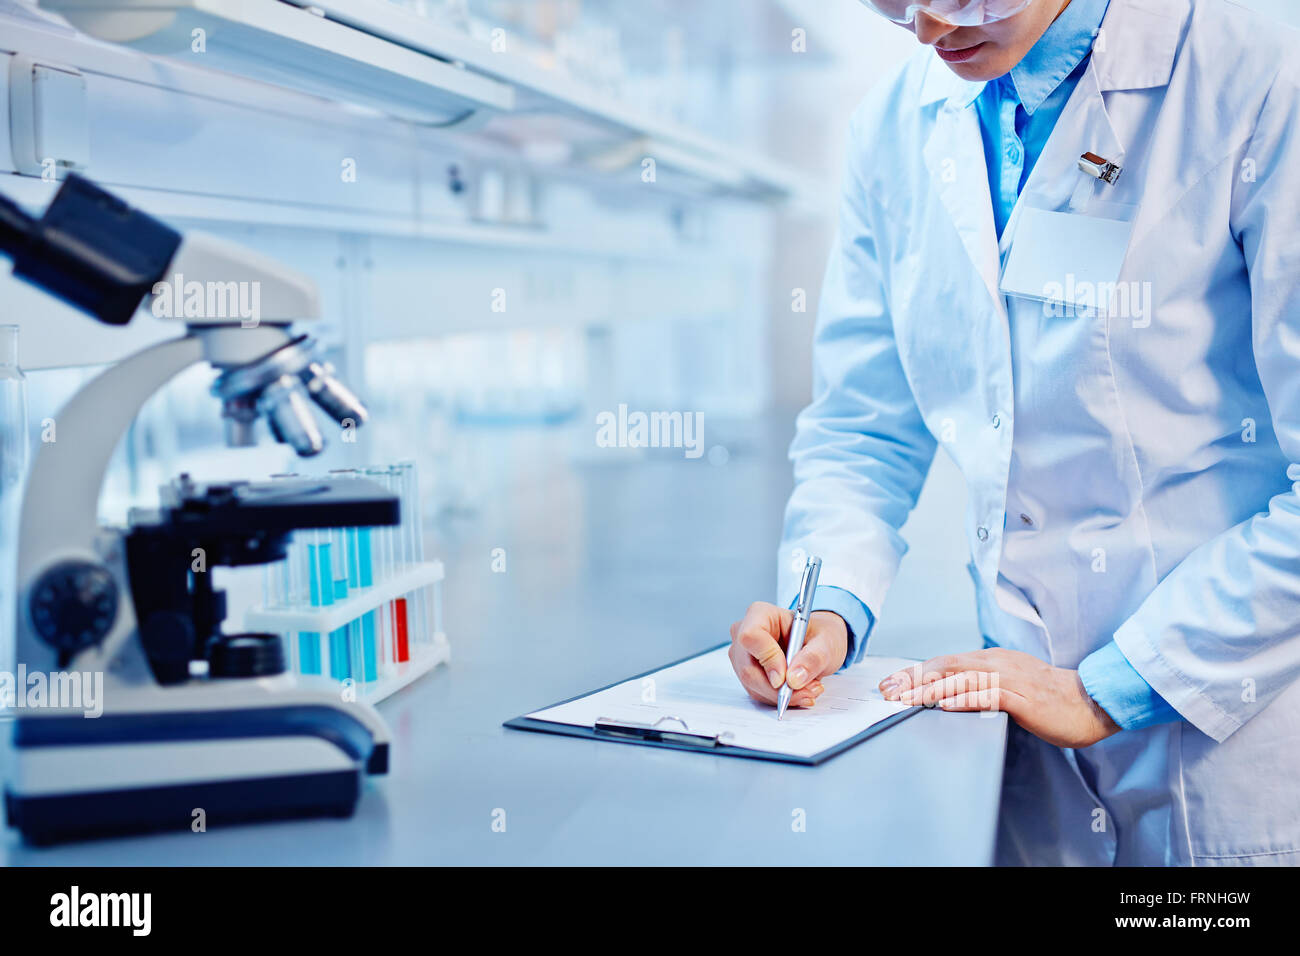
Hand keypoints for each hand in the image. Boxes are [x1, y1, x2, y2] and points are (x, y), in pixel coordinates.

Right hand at [728, 602, 848, 709]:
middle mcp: (744, 633)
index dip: (768, 660)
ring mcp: (743, 655)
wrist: (818, 643)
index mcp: (760, 614)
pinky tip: (799, 691)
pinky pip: (758, 692)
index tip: (787, 678)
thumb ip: (813, 658)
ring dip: (783, 694)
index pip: (751, 637)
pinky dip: (780, 697)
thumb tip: (794, 679)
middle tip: (808, 690)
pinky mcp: (748, 673)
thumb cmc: (819, 635)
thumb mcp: (826, 642)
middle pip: (749, 668)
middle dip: (779, 688)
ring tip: (809, 688)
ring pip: (753, 685)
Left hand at [878, 648, 1120, 747]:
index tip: (892, 684)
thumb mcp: (1008, 684)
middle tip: (888, 691)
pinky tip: (946, 704)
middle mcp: (996, 663)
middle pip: (945, 666)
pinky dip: (965, 698)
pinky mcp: (1023, 697)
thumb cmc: (1049, 697)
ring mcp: (1009, 679)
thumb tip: (950, 693)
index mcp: (991, 659)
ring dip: (931, 689)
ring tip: (906, 699)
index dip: (915, 672)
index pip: (944, 662)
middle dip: (913, 679)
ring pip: (962, 679)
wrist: (1089, 701)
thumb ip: (981, 684)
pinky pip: (989, 695)